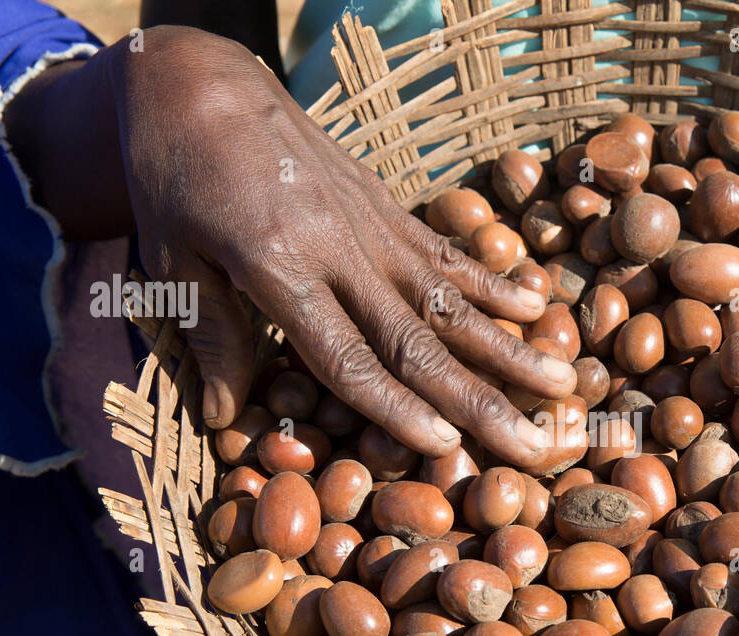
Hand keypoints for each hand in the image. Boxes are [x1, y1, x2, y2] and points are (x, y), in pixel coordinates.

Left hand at [56, 27, 575, 465]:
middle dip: (480, 398)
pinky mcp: (386, 206)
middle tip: (536, 443)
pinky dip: (495, 281)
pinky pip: (447, 253)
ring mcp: (372, 226)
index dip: (399, 408)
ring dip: (511, 346)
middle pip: (420, 340)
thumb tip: (225, 425)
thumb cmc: (174, 178)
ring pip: (452, 298)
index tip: (447, 447)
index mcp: (280, 269)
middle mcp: (340, 251)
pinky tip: (540, 306)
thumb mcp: (173, 261)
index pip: (349, 357)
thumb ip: (212, 338)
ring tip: (565, 381)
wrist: (200, 84)